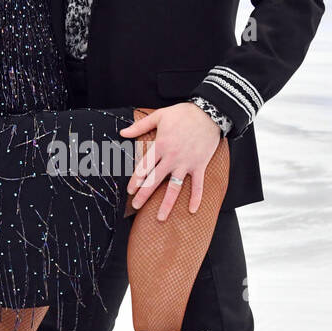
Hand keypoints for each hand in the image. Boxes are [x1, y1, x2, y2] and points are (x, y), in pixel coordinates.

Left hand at [120, 103, 220, 219]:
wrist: (209, 113)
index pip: (145, 167)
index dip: (136, 180)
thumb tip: (122, 132)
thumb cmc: (183, 114)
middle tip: (135, 206)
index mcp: (161, 145)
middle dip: (144, 194)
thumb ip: (140, 126)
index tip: (130, 191)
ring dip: (167, 203)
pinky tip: (192, 210)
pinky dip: (196, 198)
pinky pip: (198, 185)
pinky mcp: (199, 165)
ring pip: (175, 187)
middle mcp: (172, 157)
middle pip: (155, 180)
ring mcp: (186, 163)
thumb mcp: (159, 116)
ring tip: (160, 217)